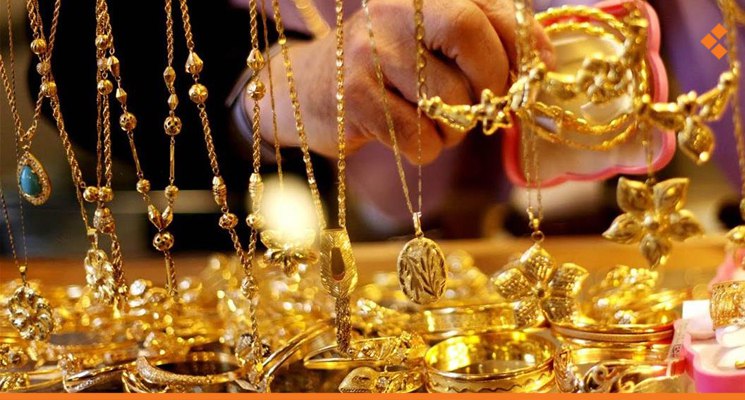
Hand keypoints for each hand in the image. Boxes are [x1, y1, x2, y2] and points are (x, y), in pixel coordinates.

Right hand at [247, 0, 553, 163]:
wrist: (310, 88)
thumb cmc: (388, 68)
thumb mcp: (431, 41)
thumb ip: (486, 39)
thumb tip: (544, 63)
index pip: (488, 14)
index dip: (522, 49)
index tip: (534, 77)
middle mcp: (394, 13)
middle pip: (475, 49)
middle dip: (493, 89)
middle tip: (484, 108)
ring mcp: (370, 54)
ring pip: (451, 103)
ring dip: (456, 128)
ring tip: (432, 120)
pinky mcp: (354, 98)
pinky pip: (419, 138)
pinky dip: (426, 148)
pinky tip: (405, 133)